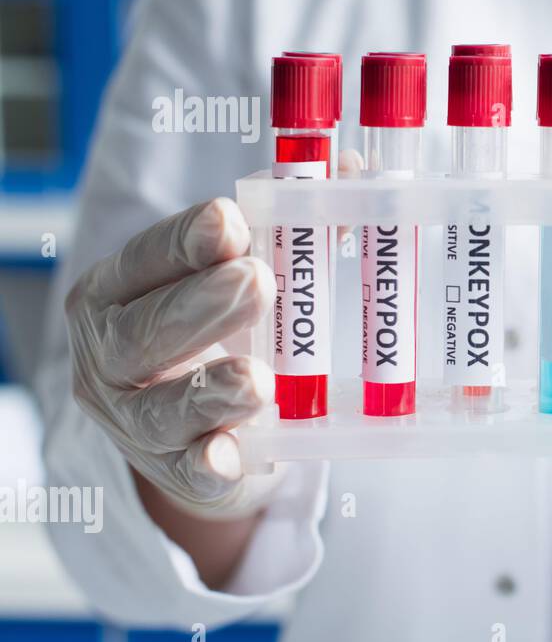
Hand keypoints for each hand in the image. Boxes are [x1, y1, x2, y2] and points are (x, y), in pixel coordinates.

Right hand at [65, 197, 278, 515]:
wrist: (198, 435)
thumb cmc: (217, 335)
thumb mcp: (228, 277)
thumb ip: (279, 223)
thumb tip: (350, 168)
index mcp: (118, 292)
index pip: (142, 261)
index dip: (183, 243)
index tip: (229, 220)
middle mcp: (111, 356)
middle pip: (144, 332)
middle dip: (202, 306)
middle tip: (258, 280)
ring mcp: (137, 422)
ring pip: (163, 408)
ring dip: (210, 392)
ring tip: (256, 379)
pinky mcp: (174, 473)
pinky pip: (188, 472)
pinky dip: (207, 464)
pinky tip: (228, 456)